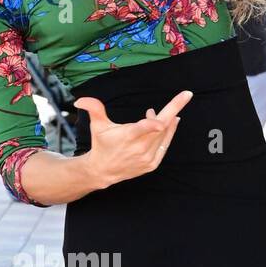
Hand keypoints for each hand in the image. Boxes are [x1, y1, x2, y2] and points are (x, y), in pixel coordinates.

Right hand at [72, 90, 193, 188]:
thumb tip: (80, 100)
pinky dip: (169, 133)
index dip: (156, 122)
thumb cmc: (102, 145)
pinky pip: (165, 145)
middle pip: (161, 126)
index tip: (175, 114)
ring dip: (167, 121)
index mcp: (128, 137)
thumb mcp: (97, 126)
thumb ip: (94, 109)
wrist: (103, 171)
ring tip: (160, 114)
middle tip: (185, 95)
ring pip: (164, 134)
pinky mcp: (152, 164)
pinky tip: (170, 124)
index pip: (145, 128)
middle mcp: (140, 148)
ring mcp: (147, 157)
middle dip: (173, 109)